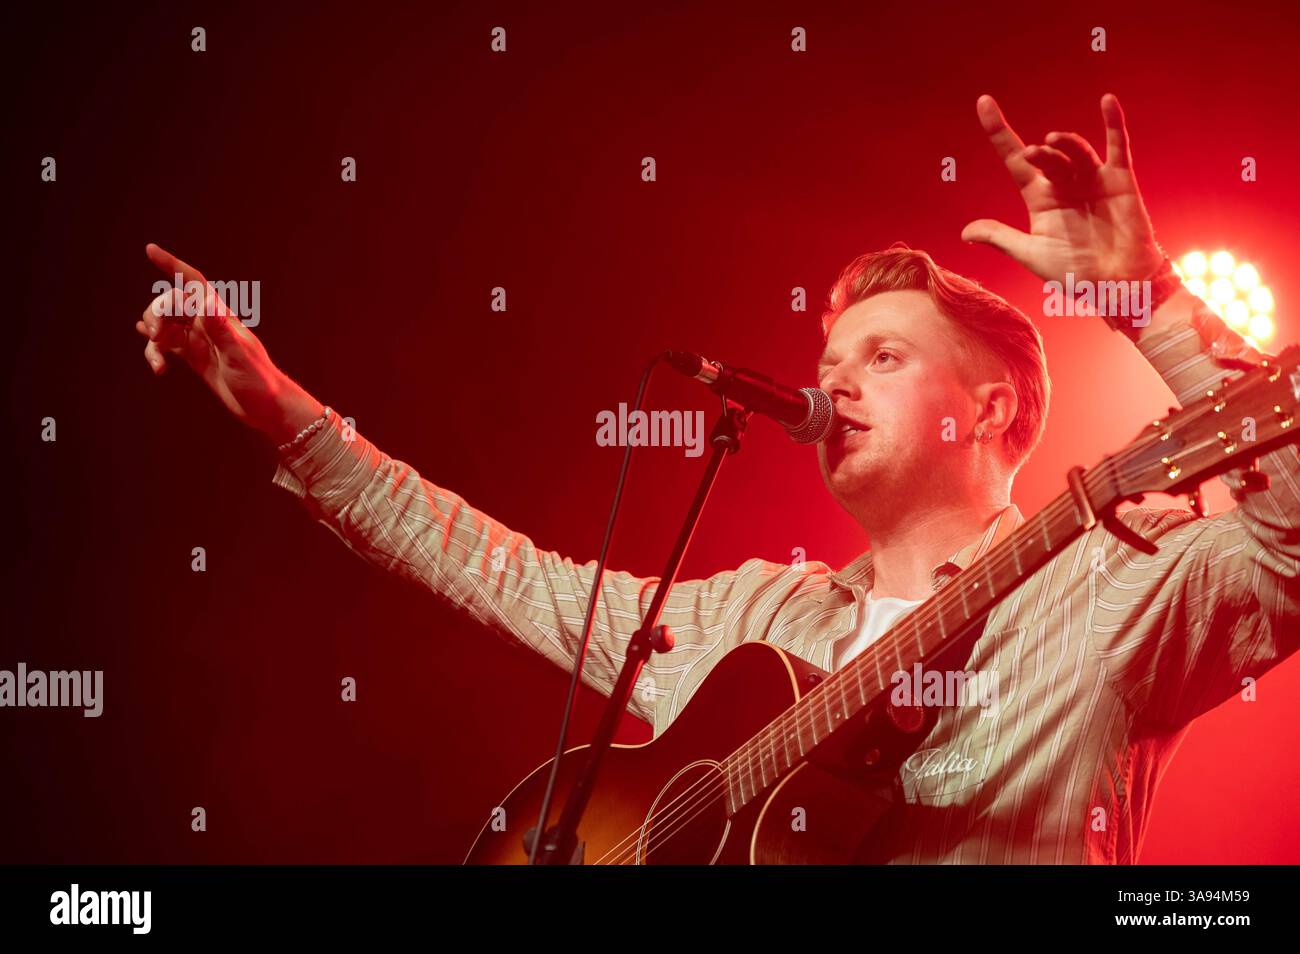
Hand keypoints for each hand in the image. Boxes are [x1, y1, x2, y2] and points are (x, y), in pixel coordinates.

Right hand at [135, 243, 321, 441]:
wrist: (266, 406)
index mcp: (219, 316)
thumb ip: (220, 329)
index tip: (150, 250)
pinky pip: (168, 345)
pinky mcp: (195, 358)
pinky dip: (157, 351)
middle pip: (171, 304)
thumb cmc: (258, 380)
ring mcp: (200, 340)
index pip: (193, 283)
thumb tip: (205, 302)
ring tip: (158, 363)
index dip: (172, 265)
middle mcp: (208, 324)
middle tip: (157, 337)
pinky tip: (154, 357)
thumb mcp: (238, 354)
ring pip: (165, 325)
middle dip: (156, 314)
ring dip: (154, 339)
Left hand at [961, 93, 1164, 284]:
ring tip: (1052, 141)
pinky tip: (1107, 101)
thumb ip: (1000, 238)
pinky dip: (1114, 124)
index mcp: (1040, 200)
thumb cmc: (1074, 273)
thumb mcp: (1031, 254)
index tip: (983, 102)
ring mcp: (1092, 180)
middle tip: (1033, 153)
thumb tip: (965, 232)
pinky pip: (1118, 147)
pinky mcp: (1120, 180)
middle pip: (1047, 160)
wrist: (1117, 286)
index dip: (999, 133)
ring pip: (1076, 153)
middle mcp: (1064, 185)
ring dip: (1065, 145)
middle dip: (1040, 155)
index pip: (1015, 160)